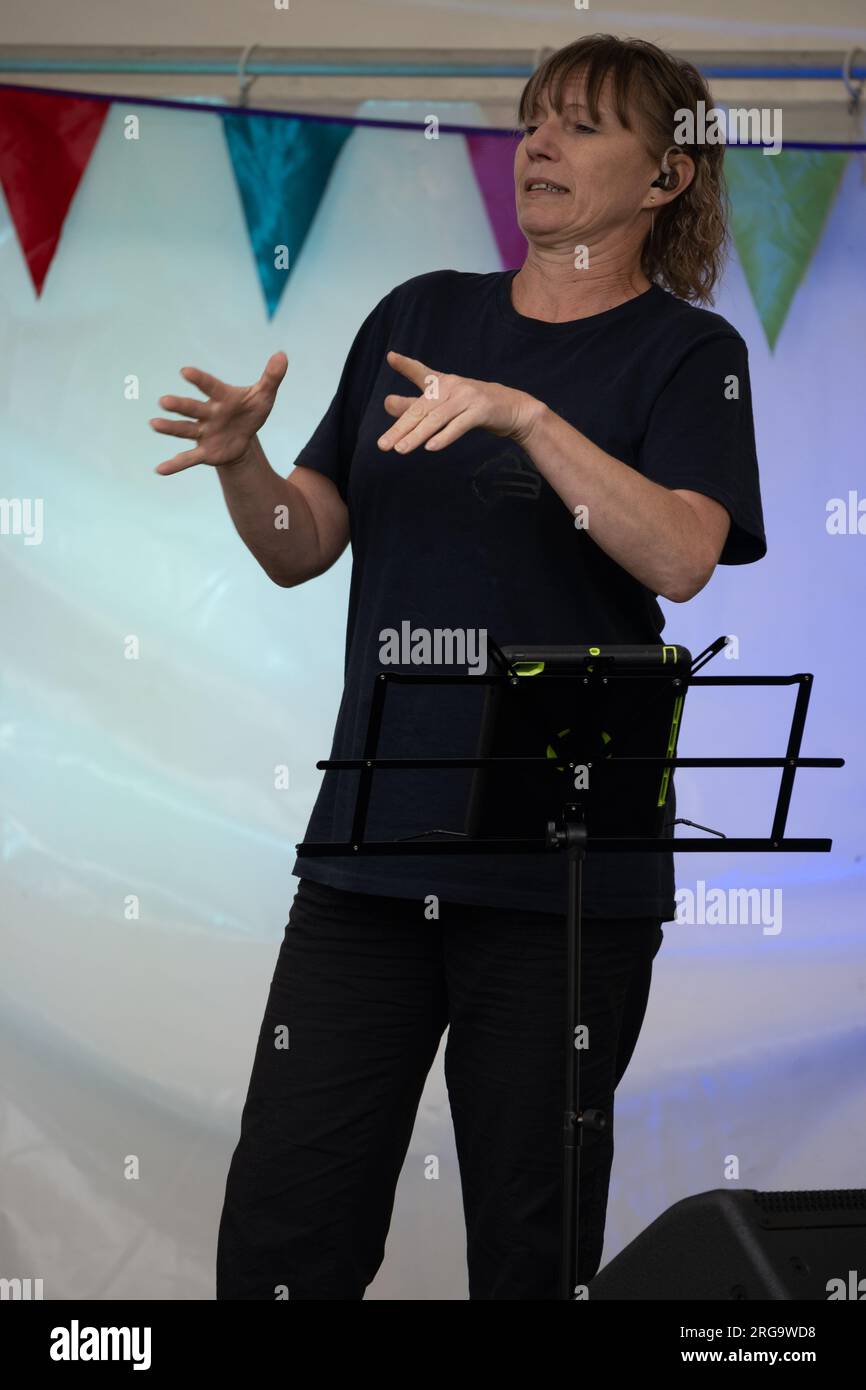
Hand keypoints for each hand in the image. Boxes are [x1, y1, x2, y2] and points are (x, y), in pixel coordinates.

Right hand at [149, 351, 288, 474]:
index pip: (210, 386)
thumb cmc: (250, 411)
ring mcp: (203, 432)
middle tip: (164, 401)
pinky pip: (188, 458)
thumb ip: (271, 377)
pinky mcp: (204, 452)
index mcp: (222, 397)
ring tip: (154, 424)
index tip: (185, 371)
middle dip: (179, 405)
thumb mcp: (264, 396)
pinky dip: (175, 465)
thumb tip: (282, 356)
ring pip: (184, 429)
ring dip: (170, 428)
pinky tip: (160, 470)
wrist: (244, 437)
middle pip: (192, 408)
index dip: (199, 379)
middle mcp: (208, 413)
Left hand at [377, 351, 542, 454]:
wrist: (514, 409)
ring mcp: (467, 398)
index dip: (406, 365)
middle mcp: (453, 387)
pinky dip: (444, 436)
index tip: (392, 358)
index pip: (421, 373)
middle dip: (400, 428)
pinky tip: (430, 447)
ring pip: (436, 419)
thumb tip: (387, 403)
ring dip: (417, 436)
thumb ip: (417, 404)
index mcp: (443, 383)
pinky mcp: (481, 412)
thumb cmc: (475, 407)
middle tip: (382, 445)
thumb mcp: (445, 404)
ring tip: (400, 450)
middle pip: (421, 409)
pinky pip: (459, 426)